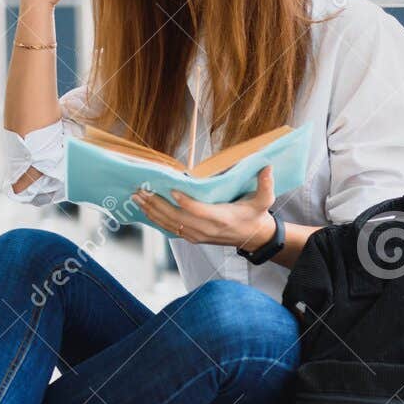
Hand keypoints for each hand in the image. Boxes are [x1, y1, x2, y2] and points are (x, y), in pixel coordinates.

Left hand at [131, 166, 277, 248]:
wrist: (253, 238)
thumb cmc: (256, 215)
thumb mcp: (264, 201)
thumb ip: (266, 184)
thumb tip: (267, 166)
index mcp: (221, 218)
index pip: (199, 211)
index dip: (185, 202)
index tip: (172, 189)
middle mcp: (206, 229)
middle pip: (177, 218)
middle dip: (157, 205)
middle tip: (141, 191)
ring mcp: (197, 235)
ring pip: (170, 224)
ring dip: (151, 211)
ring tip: (137, 198)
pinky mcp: (192, 237)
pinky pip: (170, 229)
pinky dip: (156, 220)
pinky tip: (144, 209)